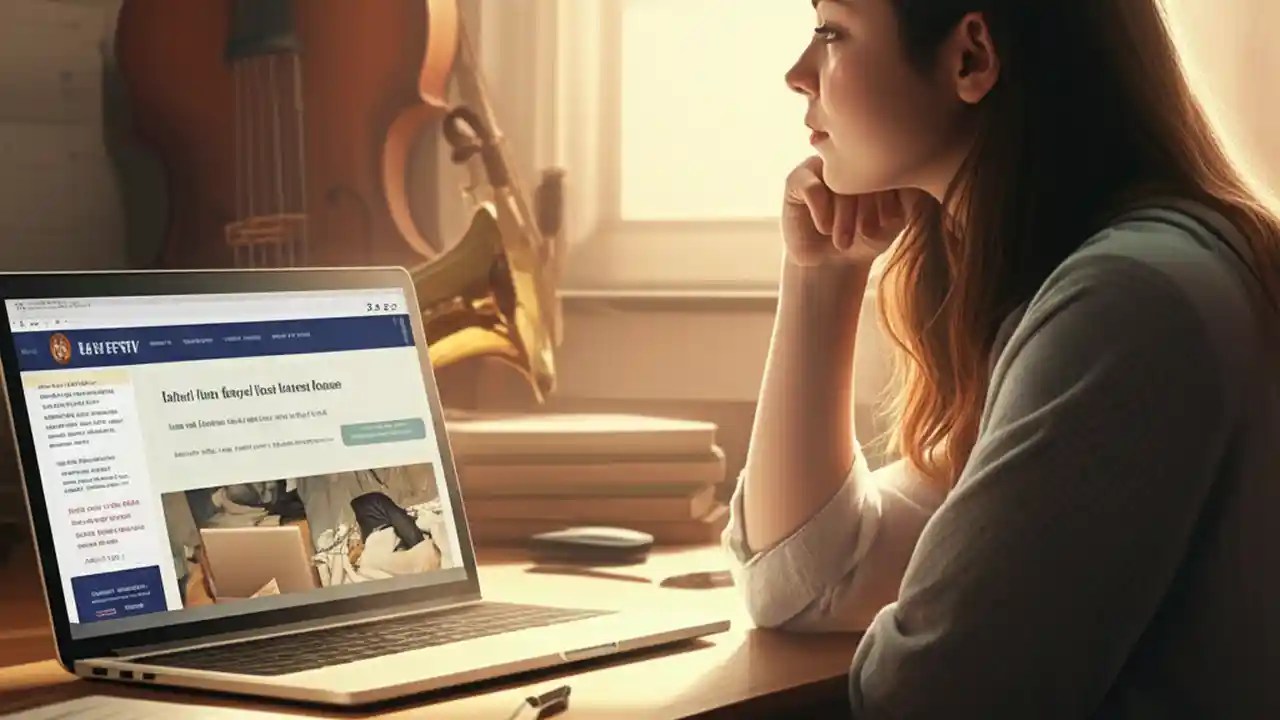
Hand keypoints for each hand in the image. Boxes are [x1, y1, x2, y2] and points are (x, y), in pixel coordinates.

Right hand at [782, 155, 919, 268]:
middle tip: (867, 233)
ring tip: (844, 241)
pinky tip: (825, 228)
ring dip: (844, 214)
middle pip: (863, 168)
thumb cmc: (865, 239)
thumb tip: (911, 183)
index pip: (887, 162)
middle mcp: (848, 157)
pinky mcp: (797, 179)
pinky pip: (812, 187)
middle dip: (868, 206)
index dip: (891, 193)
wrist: (830, 262)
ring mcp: (822, 165)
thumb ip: (909, 199)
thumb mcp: (895, 221)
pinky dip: (822, 211)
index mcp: (874, 160)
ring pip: (837, 178)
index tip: (890, 222)